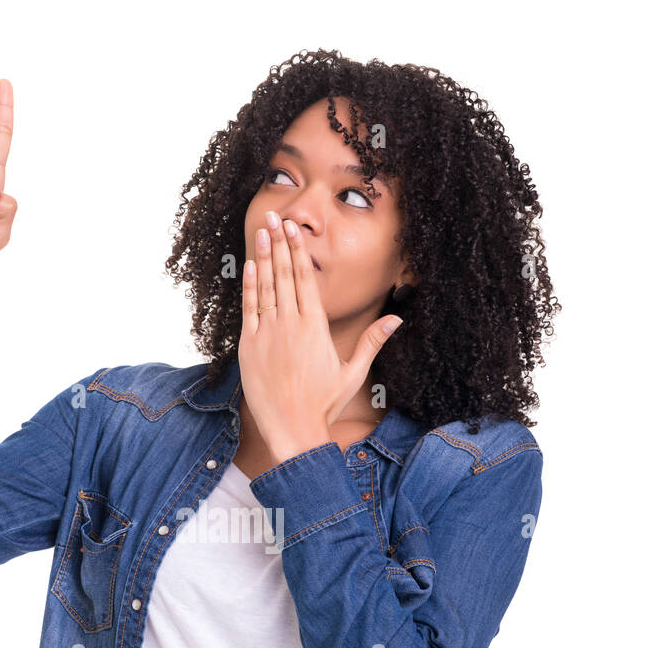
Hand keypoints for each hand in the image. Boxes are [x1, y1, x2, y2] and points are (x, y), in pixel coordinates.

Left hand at [239, 211, 402, 464]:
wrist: (293, 430)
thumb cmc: (323, 404)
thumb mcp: (353, 372)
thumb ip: (373, 341)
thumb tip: (399, 319)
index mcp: (316, 327)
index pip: (306, 279)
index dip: (299, 251)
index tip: (294, 230)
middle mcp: (290, 325)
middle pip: (285, 275)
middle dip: (280, 244)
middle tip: (275, 217)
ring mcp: (267, 334)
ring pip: (265, 287)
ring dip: (264, 256)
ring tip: (263, 231)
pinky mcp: (249, 347)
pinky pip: (248, 309)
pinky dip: (249, 286)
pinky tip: (251, 265)